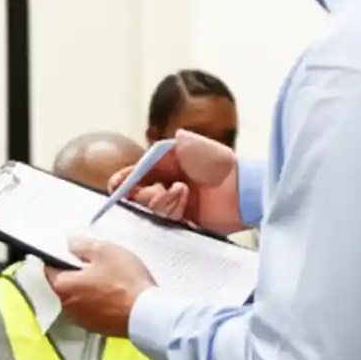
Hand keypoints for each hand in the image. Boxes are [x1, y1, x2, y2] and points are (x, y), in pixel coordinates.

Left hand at [45, 237, 154, 335]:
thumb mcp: (104, 251)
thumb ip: (82, 246)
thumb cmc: (124, 280)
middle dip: (75, 275)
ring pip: (78, 299)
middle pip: (64, 285)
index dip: (60, 258)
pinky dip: (97, 304)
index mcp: (62, 286)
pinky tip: (113, 296)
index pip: (50, 268)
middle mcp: (66, 307)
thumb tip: (70, 244)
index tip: (73, 253)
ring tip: (106, 280)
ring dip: (86, 290)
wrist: (147, 314)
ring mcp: (82, 321)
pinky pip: (91, 311)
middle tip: (95, 265)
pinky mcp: (97, 329)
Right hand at [108, 129, 244, 233]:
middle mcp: (166, 183)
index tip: (117, 186)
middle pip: (137, 194)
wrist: (243, 191)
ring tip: (183, 192)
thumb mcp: (195, 145)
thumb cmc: (220, 163)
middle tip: (160, 190)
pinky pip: (165, 219)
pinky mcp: (183, 220)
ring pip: (150, 208)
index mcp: (165, 165)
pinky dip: (172, 210)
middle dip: (143, 194)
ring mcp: (174, 202)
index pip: (136, 173)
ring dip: (162, 201)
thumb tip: (166, 139)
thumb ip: (177, 142)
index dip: (124, 180)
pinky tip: (186, 202)